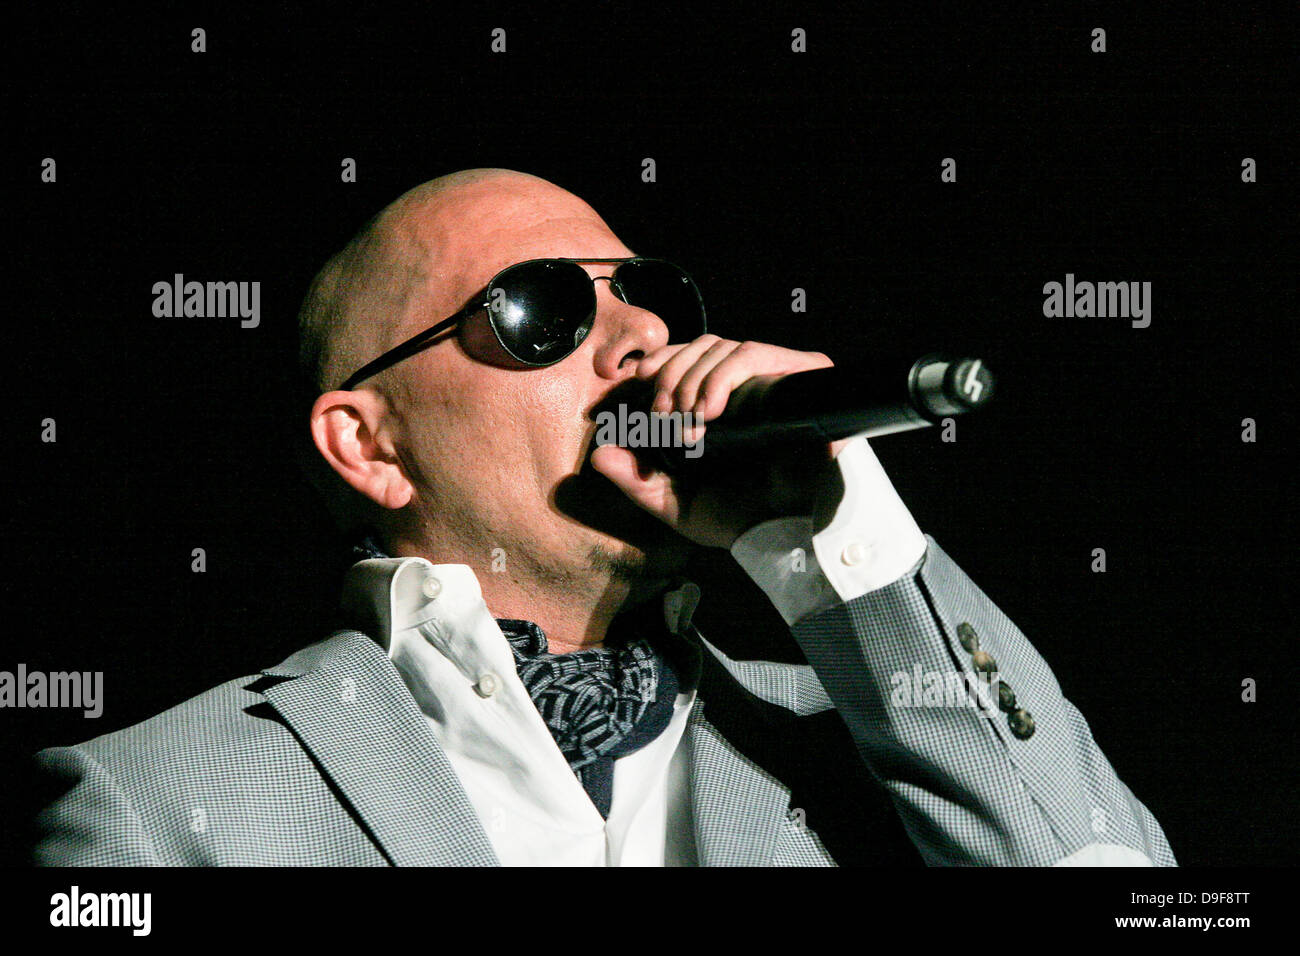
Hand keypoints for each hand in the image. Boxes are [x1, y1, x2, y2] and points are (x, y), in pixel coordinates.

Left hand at [590, 335, 849, 547]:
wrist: (783, 534)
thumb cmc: (736, 519)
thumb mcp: (675, 503)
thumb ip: (636, 481)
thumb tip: (599, 454)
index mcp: (722, 405)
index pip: (689, 357)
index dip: (662, 359)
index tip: (638, 376)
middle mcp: (750, 387)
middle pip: (702, 346)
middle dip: (671, 374)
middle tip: (663, 413)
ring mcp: (776, 380)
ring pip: (722, 347)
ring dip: (693, 377)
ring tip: (688, 418)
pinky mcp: (802, 377)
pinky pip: (752, 354)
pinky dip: (722, 375)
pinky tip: (710, 407)